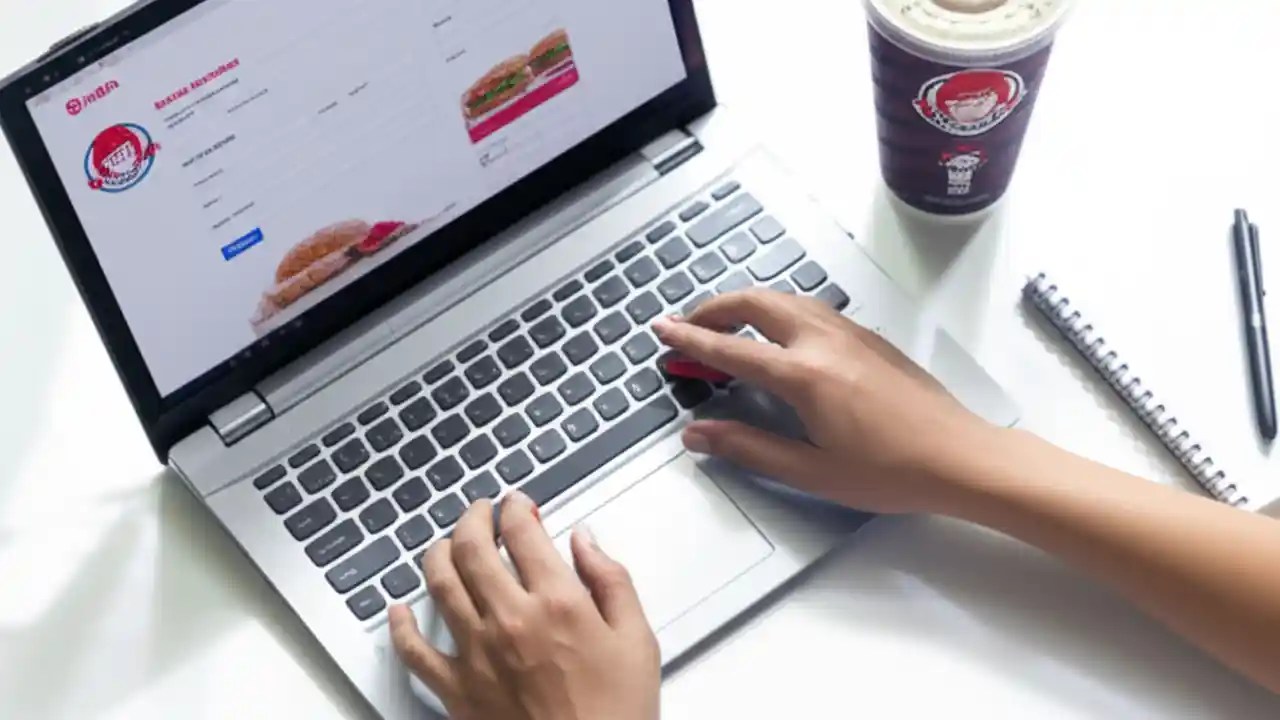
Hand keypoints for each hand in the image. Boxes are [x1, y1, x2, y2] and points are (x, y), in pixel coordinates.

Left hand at [389, 491, 659, 719]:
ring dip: (438, 554)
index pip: (523, 532)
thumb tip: (585, 541)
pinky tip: (399, 610)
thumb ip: (611, 581)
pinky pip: (414, 650)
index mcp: (558, 603)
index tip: (517, 503)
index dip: (517, 508)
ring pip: (439, 584)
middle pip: (472, 548)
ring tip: (446, 545)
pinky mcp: (456, 689)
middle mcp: (510, 620)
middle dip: (473, 519)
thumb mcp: (638, 640)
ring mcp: (477, 654)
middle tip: (479, 512)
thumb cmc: (616, 713)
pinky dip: (400, 625)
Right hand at [653, 289, 994, 514]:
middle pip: (756, 304)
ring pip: (786, 299)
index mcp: (805, 375)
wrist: (961, 457)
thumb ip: (748, 447)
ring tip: (725, 325)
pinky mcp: (869, 338)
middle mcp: (824, 342)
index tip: (663, 328)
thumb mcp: (811, 471)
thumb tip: (697, 434)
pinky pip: (811, 308)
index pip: (731, 349)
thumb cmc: (891, 473)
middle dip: (715, 308)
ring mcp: (850, 334)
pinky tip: (777, 334)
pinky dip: (778, 309)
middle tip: (688, 325)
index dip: (691, 338)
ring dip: (747, 304)